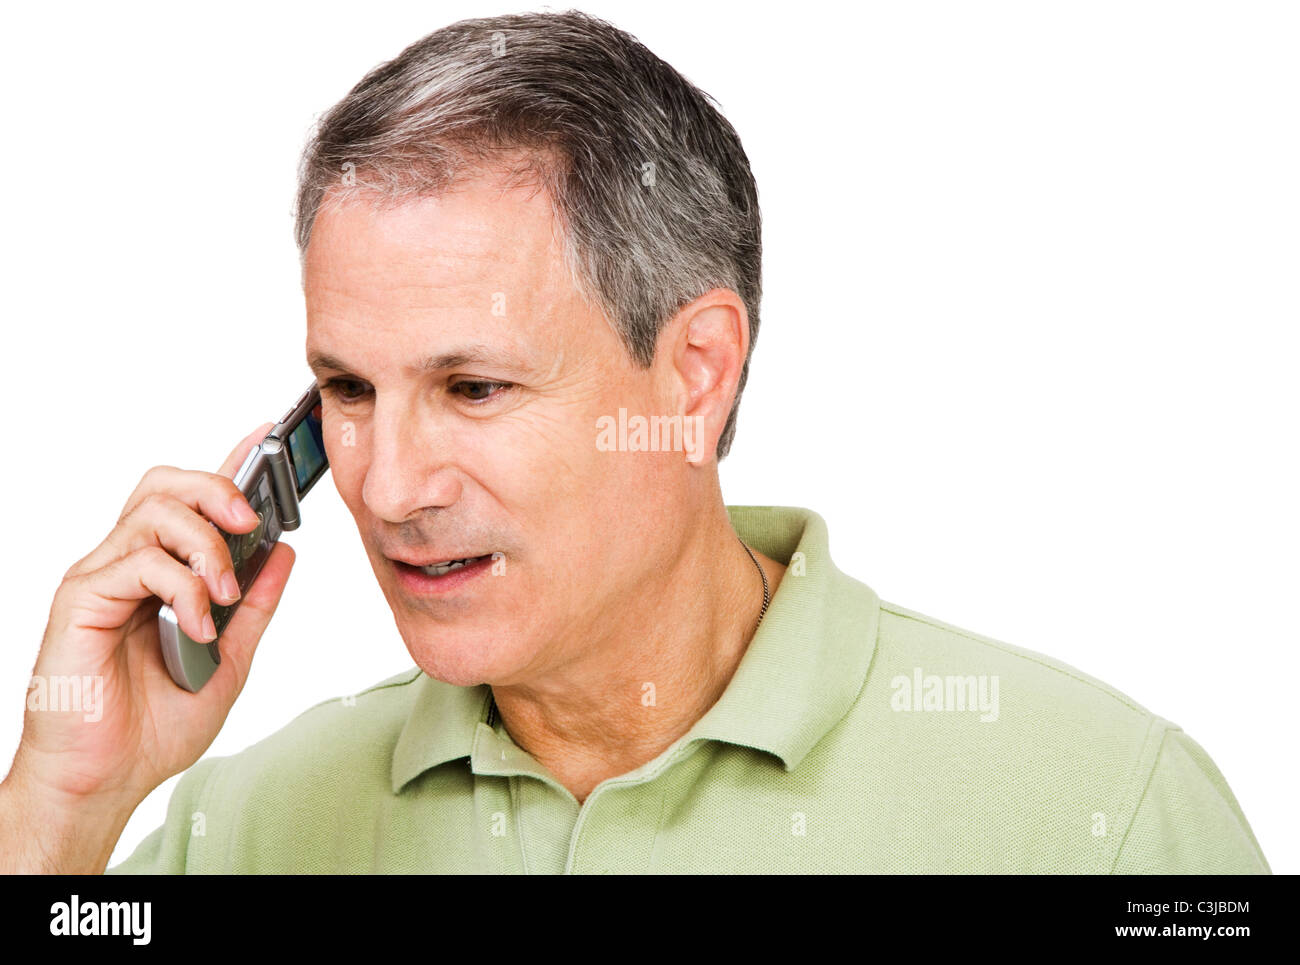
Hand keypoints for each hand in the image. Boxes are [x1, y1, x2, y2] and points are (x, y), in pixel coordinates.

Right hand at [1, 423, 295, 870]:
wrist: (105, 780)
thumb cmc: (153, 726)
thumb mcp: (230, 659)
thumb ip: (255, 605)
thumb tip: (285, 552)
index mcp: (161, 574)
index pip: (192, 502)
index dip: (228, 465)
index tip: (266, 439)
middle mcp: (127, 565)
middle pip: (165, 485)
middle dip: (217, 488)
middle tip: (251, 521)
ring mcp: (102, 579)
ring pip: (153, 513)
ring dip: (205, 544)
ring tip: (223, 593)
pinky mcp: (81, 600)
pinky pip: (136, 562)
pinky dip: (181, 588)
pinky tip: (196, 627)